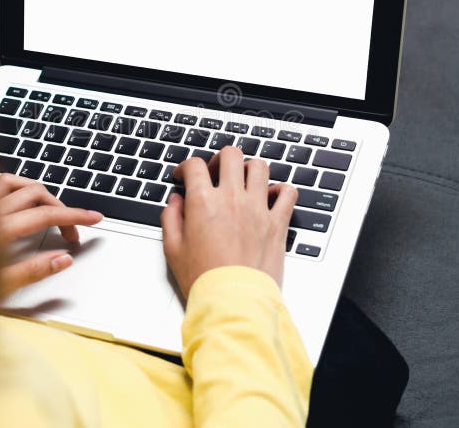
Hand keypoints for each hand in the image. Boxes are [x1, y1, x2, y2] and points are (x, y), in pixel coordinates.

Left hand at [0, 174, 102, 296]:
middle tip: (70, 231)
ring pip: (13, 180)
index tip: (93, 217)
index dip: (74, 215)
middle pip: (35, 193)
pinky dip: (10, 186)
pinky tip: (15, 199)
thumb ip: (33, 271)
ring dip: (36, 191)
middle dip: (60, 208)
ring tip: (49, 207)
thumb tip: (63, 259)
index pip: (47, 215)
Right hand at [160, 147, 297, 297]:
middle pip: (230, 156)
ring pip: (259, 167)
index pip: (195, 165)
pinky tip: (270, 197)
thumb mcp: (173, 249)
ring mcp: (257, 208)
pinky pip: (288, 192)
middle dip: (219, 159)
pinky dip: (281, 189)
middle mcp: (232, 199)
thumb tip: (175, 202)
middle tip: (215, 173)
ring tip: (242, 182)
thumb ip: (171, 219)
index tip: (185, 176)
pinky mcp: (277, 222)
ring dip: (248, 169)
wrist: (233, 302)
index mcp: (204, 202)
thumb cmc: (204, 280)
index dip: (186, 166)